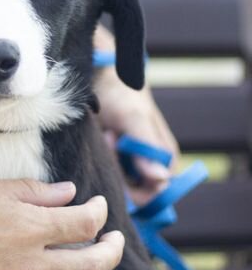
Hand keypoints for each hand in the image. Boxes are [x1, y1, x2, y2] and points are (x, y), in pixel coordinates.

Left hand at [95, 64, 178, 204]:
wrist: (101, 75)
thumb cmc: (123, 94)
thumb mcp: (134, 119)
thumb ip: (147, 150)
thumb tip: (162, 180)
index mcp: (166, 158)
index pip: (155, 193)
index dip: (134, 182)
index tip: (117, 149)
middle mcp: (152, 164)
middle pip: (134, 189)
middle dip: (117, 168)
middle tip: (110, 136)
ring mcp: (132, 164)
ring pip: (118, 180)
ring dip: (109, 160)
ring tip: (106, 132)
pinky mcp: (116, 160)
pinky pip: (108, 171)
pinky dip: (102, 156)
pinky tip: (102, 135)